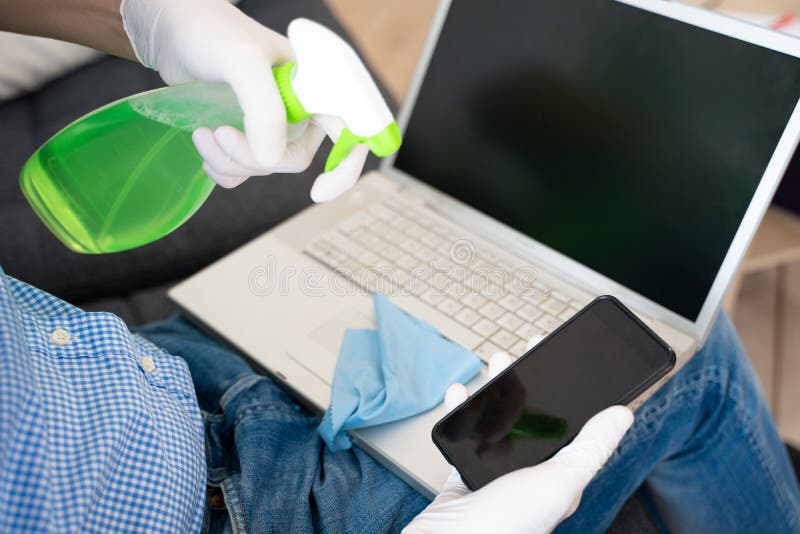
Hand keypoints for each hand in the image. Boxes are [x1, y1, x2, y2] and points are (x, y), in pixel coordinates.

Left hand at [121, 0, 367, 198]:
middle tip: (220, 134)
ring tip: (202, 135)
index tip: (318, 192)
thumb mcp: (243, 62)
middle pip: (294, 159)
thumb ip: (264, 110)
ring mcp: (274, 123)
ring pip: (265, 166)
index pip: (350, 133)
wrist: (173, 29)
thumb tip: (272, 160)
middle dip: (254, 157)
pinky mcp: (248, 134)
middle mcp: (302, 108)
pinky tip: (205, 147)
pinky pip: (245, 170)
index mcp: (319, 86)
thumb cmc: (213, 33)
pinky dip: (224, 168)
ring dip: (231, 161)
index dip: (345, 167)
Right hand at [404, 349, 633, 533]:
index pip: (573, 424)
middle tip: (530, 349)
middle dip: (532, 379)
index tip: (569, 358)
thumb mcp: (560, 481)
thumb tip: (624, 414)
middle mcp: (528, 474)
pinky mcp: (463, 474)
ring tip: (498, 363)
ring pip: (498, 419)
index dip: (573, 389)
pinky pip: (464, 432)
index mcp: (558, 476)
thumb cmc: (506, 524)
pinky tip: (460, 393)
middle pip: (533, 416)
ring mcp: (494, 473)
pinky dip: (461, 409)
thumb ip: (591, 447)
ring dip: (498, 388)